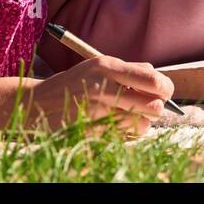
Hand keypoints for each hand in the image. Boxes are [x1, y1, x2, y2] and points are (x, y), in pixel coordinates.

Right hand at [25, 55, 174, 137]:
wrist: (37, 104)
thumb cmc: (74, 84)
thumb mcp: (97, 67)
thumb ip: (128, 71)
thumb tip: (160, 81)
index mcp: (107, 66)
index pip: (153, 80)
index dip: (165, 89)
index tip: (164, 92)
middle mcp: (104, 88)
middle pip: (154, 104)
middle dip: (157, 108)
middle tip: (150, 107)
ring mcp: (98, 112)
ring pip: (143, 124)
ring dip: (141, 123)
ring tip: (127, 115)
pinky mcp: (93, 132)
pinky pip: (125, 137)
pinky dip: (126, 133)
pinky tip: (113, 124)